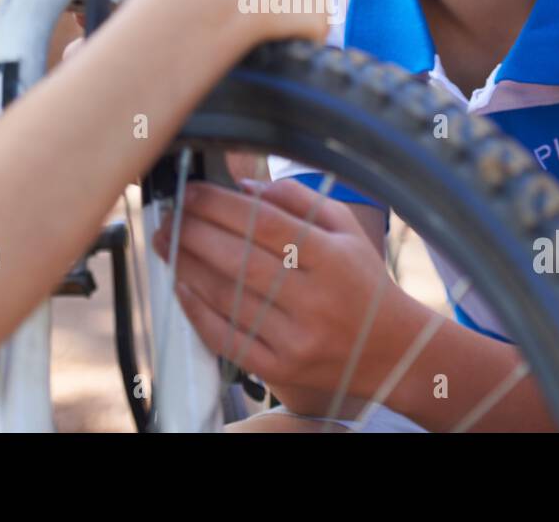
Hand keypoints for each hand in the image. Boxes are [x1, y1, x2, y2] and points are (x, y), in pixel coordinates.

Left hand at [151, 178, 408, 407]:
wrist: (392, 350)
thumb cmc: (362, 280)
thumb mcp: (345, 228)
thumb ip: (296, 199)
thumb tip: (242, 188)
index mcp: (332, 258)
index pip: (264, 224)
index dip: (220, 205)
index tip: (192, 192)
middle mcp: (314, 300)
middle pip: (238, 259)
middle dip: (193, 233)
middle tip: (167, 215)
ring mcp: (295, 338)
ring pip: (226, 298)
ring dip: (187, 267)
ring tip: (166, 243)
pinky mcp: (280, 369)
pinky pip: (226, 338)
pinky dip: (197, 310)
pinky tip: (181, 286)